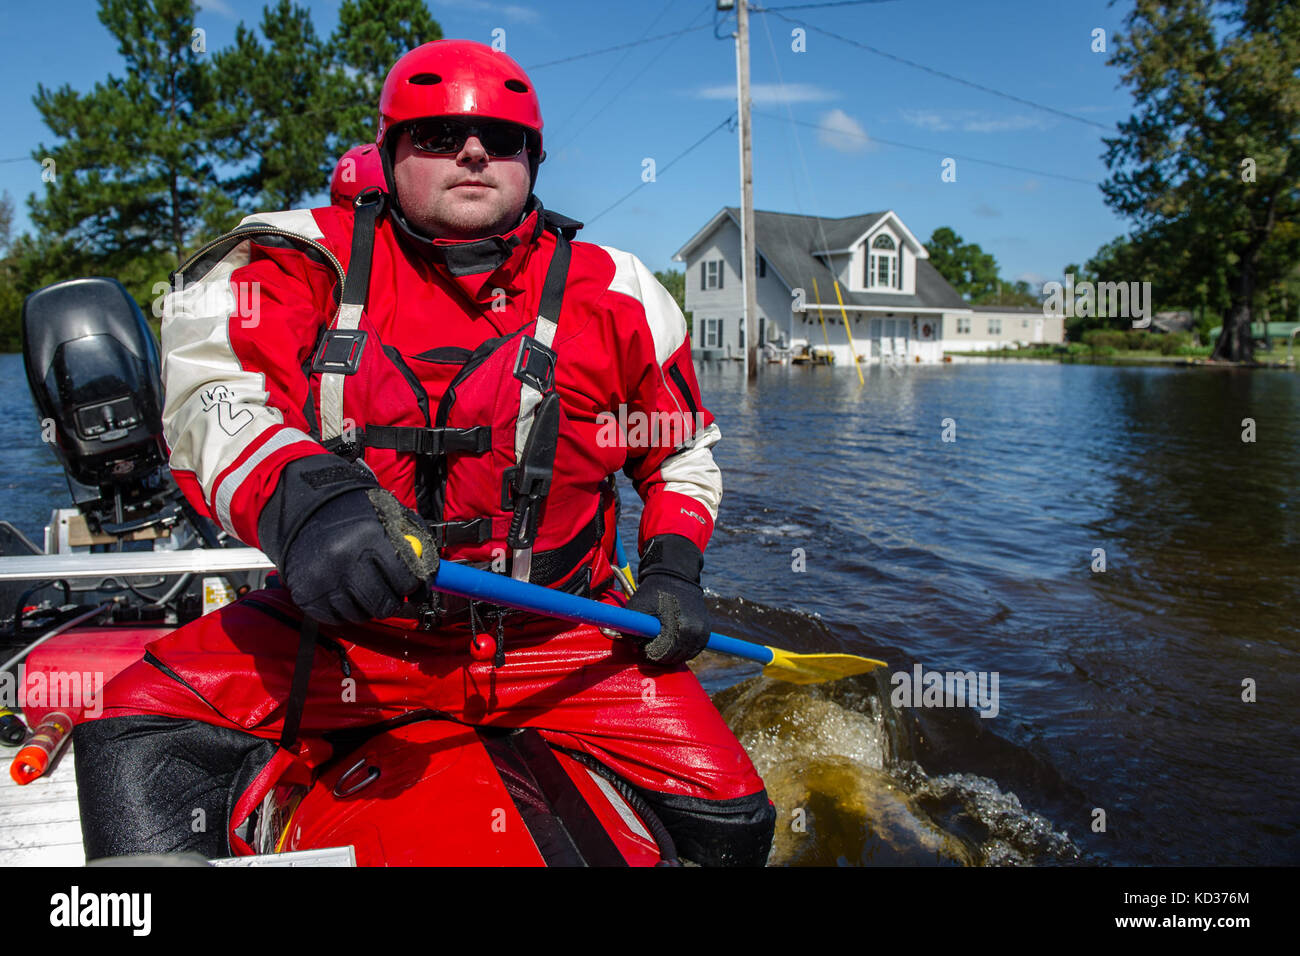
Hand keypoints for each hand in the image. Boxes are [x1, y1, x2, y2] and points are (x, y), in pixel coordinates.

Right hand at [280, 487, 434, 624]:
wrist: (309, 510)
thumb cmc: (358, 515)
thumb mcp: (393, 518)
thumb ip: (417, 547)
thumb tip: (429, 584)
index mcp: (369, 537)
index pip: (406, 580)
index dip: (413, 585)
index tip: (410, 584)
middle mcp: (344, 560)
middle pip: (384, 605)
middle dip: (392, 599)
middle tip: (390, 589)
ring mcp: (322, 580)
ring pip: (362, 616)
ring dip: (368, 605)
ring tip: (363, 583)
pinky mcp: (306, 595)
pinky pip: (338, 620)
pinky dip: (346, 610)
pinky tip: (344, 589)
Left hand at [624, 535, 710, 665]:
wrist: (676, 576)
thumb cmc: (653, 592)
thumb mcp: (636, 607)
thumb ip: (631, 629)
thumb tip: (635, 648)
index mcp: (680, 627)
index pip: (662, 654)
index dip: (649, 651)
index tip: (643, 644)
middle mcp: (696, 632)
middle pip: (672, 658)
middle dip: (658, 654)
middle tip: (649, 642)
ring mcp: (703, 633)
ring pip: (682, 656)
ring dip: (669, 653)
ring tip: (660, 639)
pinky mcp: (706, 632)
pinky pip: (692, 651)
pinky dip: (680, 650)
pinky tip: (671, 640)